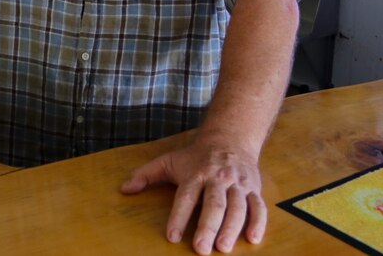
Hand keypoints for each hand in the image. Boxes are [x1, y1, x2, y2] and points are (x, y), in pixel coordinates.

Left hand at [120, 140, 265, 254]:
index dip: (178, 217)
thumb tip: (124, 189)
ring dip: (232, 228)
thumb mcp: (168, 160)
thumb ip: (146, 175)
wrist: (229, 137)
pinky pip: (258, 206)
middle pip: (213, 204)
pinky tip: (253, 239)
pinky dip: (258, 222)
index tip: (171, 236)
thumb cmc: (195, 156)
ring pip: (237, 207)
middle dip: (207, 227)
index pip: (186, 198)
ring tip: (224, 248)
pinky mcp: (253, 189)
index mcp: (195, 174)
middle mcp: (217, 179)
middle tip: (201, 248)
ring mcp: (237, 184)